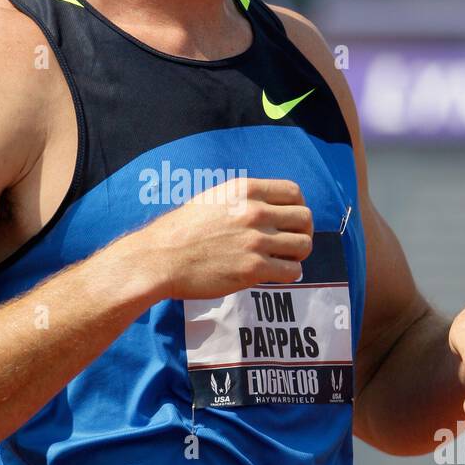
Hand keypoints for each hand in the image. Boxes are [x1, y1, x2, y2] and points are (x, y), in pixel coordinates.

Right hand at [133, 176, 313, 301]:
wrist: (160, 258)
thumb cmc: (182, 230)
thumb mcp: (214, 199)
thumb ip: (244, 200)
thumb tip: (270, 208)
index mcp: (245, 190)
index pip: (294, 192)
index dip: (298, 206)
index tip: (292, 219)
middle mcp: (254, 212)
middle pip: (305, 218)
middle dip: (302, 231)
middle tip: (292, 242)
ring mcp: (256, 241)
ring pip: (303, 245)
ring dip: (298, 254)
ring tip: (284, 259)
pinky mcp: (253, 269)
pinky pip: (292, 271)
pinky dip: (289, 273)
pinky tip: (276, 273)